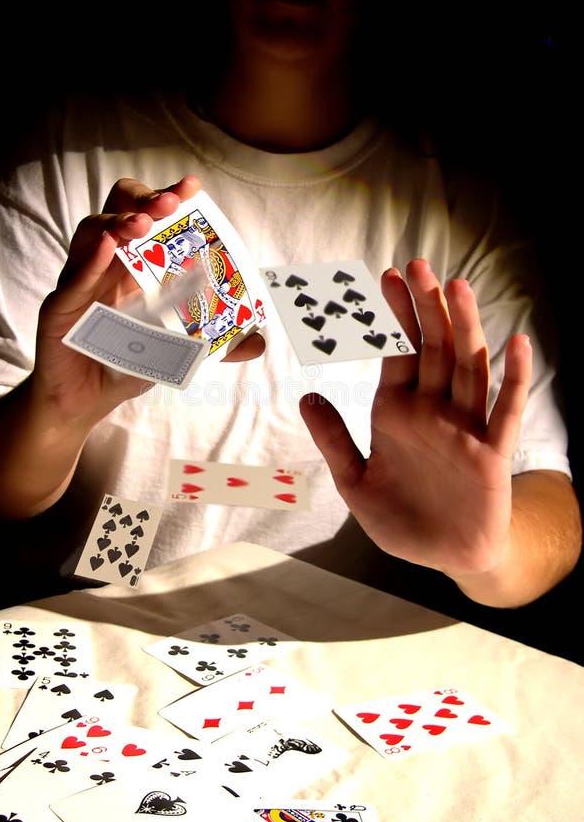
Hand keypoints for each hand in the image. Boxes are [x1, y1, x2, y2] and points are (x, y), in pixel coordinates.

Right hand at [33, 176, 263, 423]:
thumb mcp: (177, 351)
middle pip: (117, 209)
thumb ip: (217, 345)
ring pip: (90, 233)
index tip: (192, 188)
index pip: (149, 216)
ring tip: (142, 226)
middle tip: (169, 204)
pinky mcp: (60, 308)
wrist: (86, 401)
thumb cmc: (125, 364)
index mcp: (134, 265)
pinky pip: (73, 277)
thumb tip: (259, 342)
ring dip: (118, 222)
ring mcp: (80, 282)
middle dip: (144, 199)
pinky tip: (108, 246)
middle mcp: (105, 264)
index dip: (167, 197)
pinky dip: (90, 260)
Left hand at [299, 258, 532, 582]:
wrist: (445, 555)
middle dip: (424, 308)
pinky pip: (505, 411)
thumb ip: (334, 441)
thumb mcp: (355, 482)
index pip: (397, 354)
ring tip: (456, 288)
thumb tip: (306, 398)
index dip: (392, 318)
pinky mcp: (491, 454)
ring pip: (467, 368)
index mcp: (398, 412)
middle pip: (432, 349)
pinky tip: (516, 343)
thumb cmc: (402, 518)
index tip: (385, 279)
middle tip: (417, 266)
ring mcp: (464, 428)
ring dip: (463, 328)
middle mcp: (433, 411)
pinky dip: (513, 378)